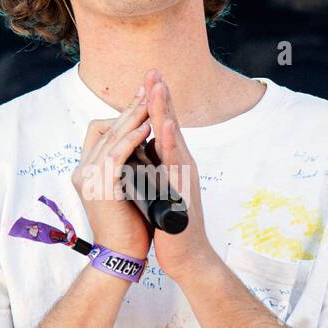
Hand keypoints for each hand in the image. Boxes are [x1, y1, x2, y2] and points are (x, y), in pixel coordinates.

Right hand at [72, 83, 154, 261]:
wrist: (123, 255)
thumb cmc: (131, 225)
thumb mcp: (128, 186)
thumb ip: (129, 165)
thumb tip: (145, 144)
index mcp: (89, 169)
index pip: (100, 130)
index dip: (122, 113)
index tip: (143, 97)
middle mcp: (84, 170)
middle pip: (105, 126)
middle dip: (130, 106)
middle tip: (149, 85)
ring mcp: (89, 178)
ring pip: (110, 136)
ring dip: (132, 116)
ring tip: (151, 101)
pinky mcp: (101, 187)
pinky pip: (115, 154)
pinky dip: (131, 139)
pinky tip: (147, 128)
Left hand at [142, 69, 218, 282]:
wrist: (187, 257)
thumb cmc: (172, 225)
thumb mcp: (159, 188)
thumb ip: (153, 167)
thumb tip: (140, 149)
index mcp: (174, 162)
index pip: (163, 126)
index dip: (156, 102)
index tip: (147, 78)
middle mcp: (182, 164)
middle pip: (171, 123)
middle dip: (161, 96)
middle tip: (153, 70)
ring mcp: (184, 177)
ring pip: (174, 138)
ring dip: (166, 111)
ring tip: (158, 88)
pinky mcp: (182, 192)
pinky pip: (175, 165)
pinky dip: (169, 144)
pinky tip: (163, 129)